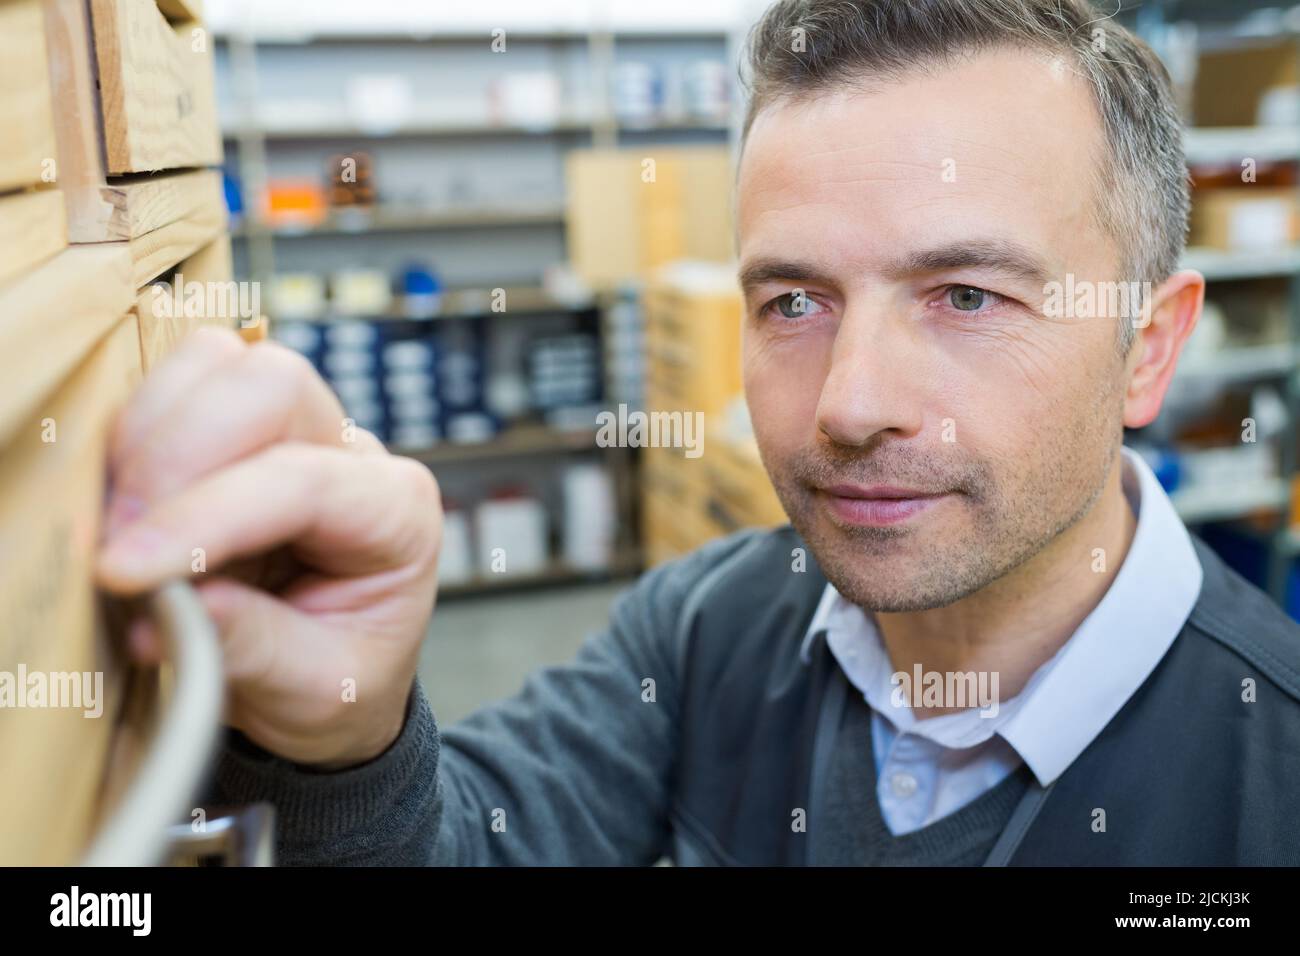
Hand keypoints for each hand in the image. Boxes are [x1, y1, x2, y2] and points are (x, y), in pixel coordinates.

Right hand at [96, 328, 441, 768]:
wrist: (332, 685)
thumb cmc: (338, 684)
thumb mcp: (316, 694)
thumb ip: (254, 650)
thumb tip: (172, 607)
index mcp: (397, 514)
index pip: (303, 480)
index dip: (206, 516)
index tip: (125, 571)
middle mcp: (351, 451)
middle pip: (269, 383)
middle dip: (177, 453)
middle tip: (119, 549)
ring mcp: (292, 428)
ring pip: (215, 364)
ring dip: (146, 437)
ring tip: (117, 532)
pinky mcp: (230, 430)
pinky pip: (172, 388)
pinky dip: (129, 436)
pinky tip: (117, 511)